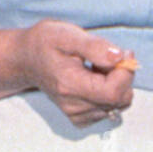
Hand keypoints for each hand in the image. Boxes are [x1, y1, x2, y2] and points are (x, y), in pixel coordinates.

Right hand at [15, 20, 134, 127]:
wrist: (26, 58)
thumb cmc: (45, 43)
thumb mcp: (67, 34)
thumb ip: (95, 46)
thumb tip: (119, 58)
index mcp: (69, 85)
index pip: (113, 92)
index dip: (126, 72)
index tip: (123, 53)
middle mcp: (72, 105)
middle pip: (119, 100)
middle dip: (123, 77)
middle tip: (108, 59)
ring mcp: (75, 113)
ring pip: (117, 105)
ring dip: (117, 85)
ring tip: (98, 68)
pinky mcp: (79, 116)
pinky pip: (109, 110)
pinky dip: (109, 95)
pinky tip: (96, 81)